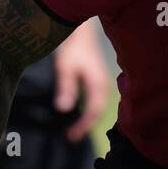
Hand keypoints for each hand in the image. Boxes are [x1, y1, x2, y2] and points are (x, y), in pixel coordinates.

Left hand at [53, 21, 109, 141]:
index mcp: (98, 84)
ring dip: (88, 119)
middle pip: (97, 111)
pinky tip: (80, 114)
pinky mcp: (98, 79)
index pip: (93, 111)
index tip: (71, 136)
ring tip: (74, 131)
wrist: (81, 30)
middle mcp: (103, 85)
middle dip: (86, 125)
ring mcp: (102, 82)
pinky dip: (89, 111)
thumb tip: (64, 109)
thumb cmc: (72, 47)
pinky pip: (96, 100)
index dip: (83, 125)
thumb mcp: (65, 67)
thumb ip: (66, 88)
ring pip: (98, 106)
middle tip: (71, 138)